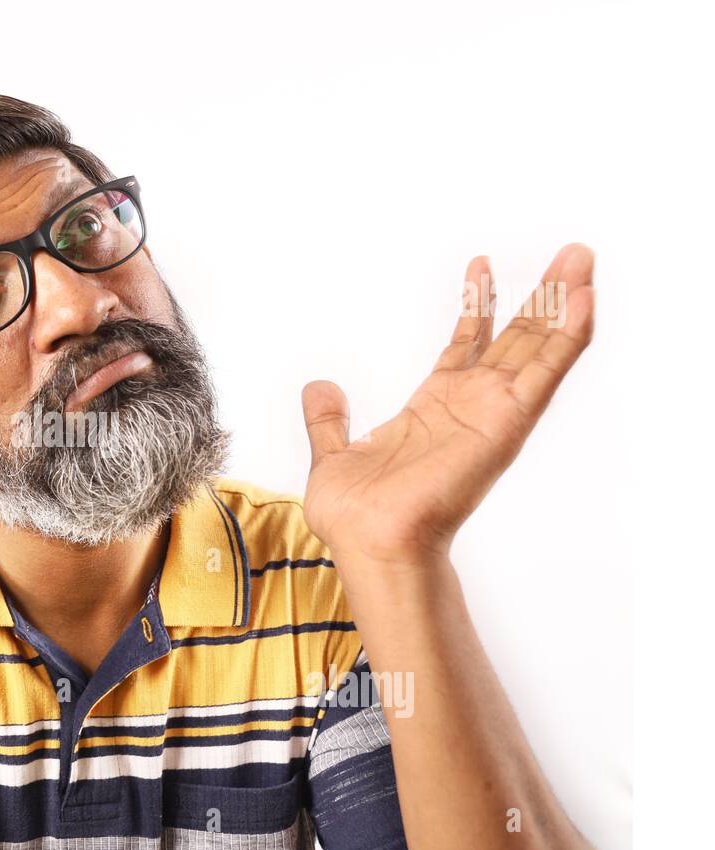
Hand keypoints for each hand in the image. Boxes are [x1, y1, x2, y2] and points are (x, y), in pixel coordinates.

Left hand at [300, 243, 595, 566]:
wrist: (370, 544)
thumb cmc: (357, 519)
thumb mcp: (332, 455)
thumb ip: (328, 420)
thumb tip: (318, 388)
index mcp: (434, 409)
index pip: (464, 345)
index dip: (476, 305)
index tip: (481, 265)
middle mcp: (470, 407)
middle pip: (514, 339)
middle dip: (540, 296)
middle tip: (567, 254)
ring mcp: (492, 414)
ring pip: (537, 347)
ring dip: (563, 302)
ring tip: (581, 259)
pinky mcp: (505, 425)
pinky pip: (543, 374)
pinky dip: (566, 338)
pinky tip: (582, 300)